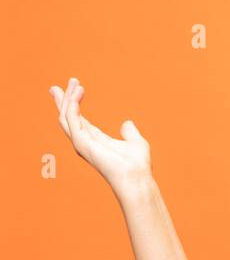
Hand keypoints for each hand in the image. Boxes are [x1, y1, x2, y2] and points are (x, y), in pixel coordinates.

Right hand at [48, 77, 151, 193]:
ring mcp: (81, 142)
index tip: (76, 87)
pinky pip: (71, 118)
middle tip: (61, 84)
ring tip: (74, 82)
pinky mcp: (81, 142)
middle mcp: (85, 141)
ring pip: (66, 116)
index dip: (75, 104)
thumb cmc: (137, 165)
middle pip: (68, 117)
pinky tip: (77, 93)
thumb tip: (127, 123)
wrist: (136, 177)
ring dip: (67, 98)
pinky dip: (72, 104)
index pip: (79, 119)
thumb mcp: (135, 142)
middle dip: (63, 99)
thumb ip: (129, 132)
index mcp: (96, 140)